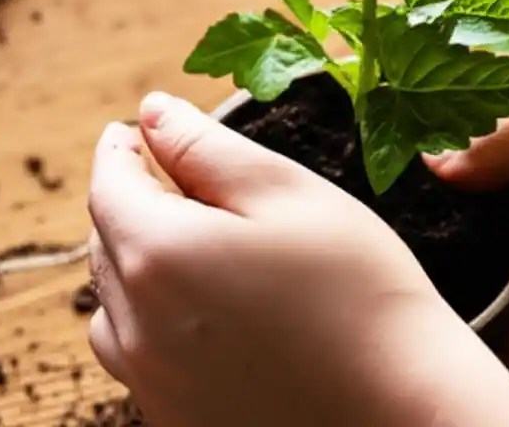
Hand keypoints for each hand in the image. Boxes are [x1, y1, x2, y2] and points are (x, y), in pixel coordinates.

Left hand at [86, 93, 508, 426]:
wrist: (402, 407)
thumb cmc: (359, 293)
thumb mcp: (287, 192)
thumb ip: (205, 147)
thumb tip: (151, 112)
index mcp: (159, 253)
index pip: (108, 185)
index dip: (119, 150)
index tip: (133, 131)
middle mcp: (135, 325)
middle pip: (106, 242)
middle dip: (132, 202)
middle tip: (178, 182)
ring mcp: (150, 381)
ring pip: (112, 305)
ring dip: (135, 265)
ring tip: (191, 249)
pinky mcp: (173, 419)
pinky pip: (137, 358)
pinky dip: (151, 323)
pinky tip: (207, 314)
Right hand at [427, 13, 508, 373]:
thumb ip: (503, 137)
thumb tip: (430, 167)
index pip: (463, 119)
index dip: (422, 153)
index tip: (371, 190)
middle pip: (487, 201)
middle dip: (450, 236)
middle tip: (397, 274)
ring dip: (490, 290)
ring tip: (439, 323)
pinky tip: (503, 352)